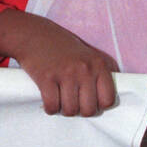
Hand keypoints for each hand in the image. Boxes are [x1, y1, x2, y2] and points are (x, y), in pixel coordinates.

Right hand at [0, 10, 116, 116]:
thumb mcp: (88, 52)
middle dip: (79, 111)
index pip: (108, 100)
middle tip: (72, 102)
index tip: (89, 101)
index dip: (98, 106)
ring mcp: (65, 74)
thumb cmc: (62, 46)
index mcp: (98, 64)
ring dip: (63, 110)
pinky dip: (50, 108)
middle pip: (89, 110)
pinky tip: (49, 100)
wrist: (33, 35)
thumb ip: (103, 70)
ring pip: (70, 111)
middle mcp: (84, 69)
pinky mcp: (46, 78)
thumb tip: (113, 93)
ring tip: (60, 100)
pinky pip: (52, 107)